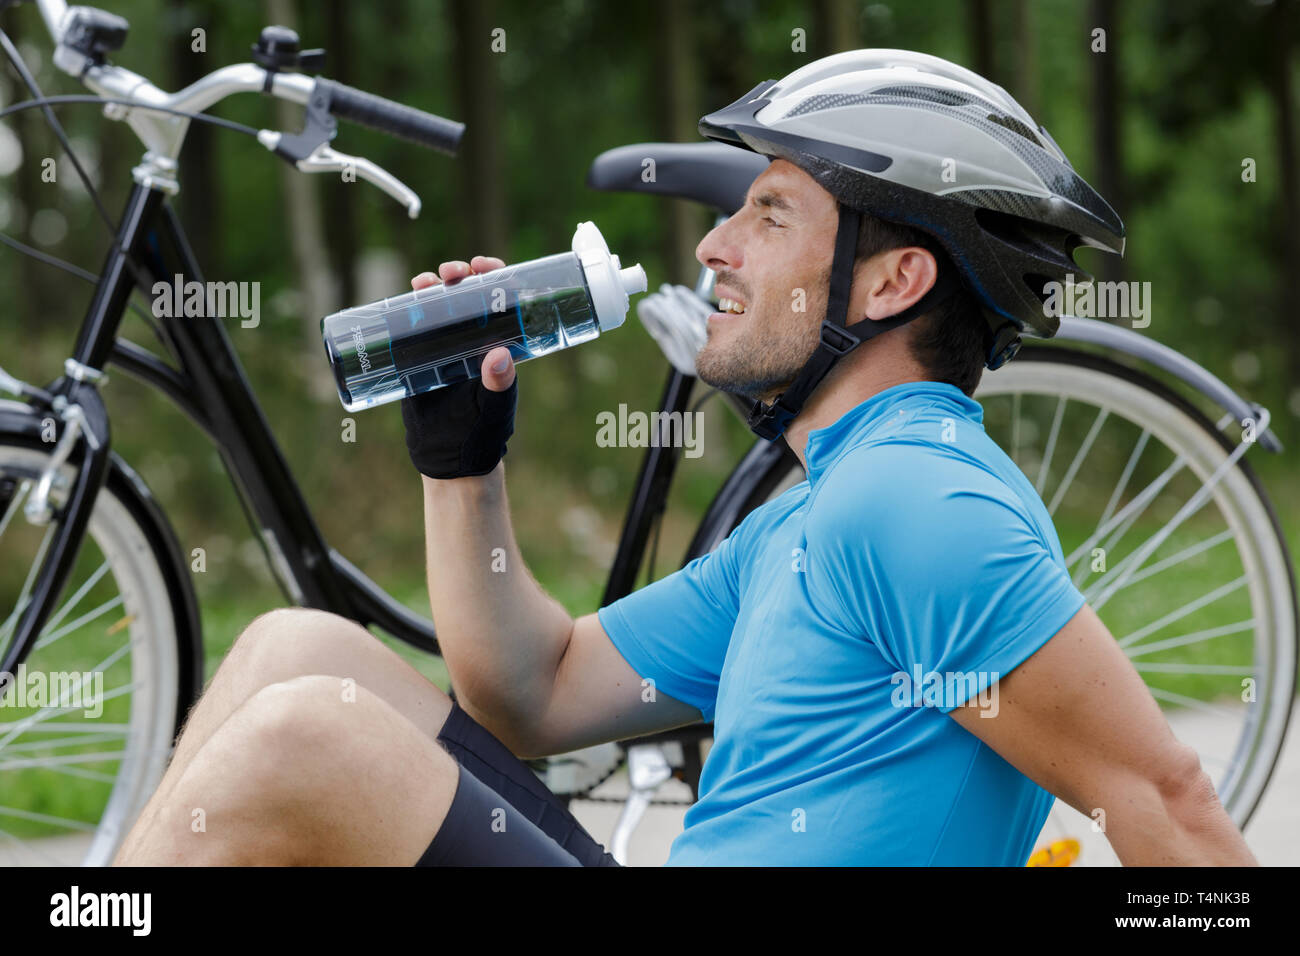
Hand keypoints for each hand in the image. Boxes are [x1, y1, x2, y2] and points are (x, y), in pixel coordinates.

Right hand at [401, 255, 519, 479]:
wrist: (448, 458)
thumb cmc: (482, 433)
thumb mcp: (495, 408)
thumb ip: (500, 386)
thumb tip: (500, 356)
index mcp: (499, 342)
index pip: (501, 299)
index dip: (495, 275)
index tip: (486, 266)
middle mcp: (472, 338)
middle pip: (466, 293)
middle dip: (459, 273)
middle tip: (452, 272)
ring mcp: (443, 345)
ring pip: (437, 304)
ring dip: (431, 285)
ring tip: (425, 283)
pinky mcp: (417, 357)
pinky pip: (411, 326)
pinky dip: (405, 308)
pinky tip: (401, 299)